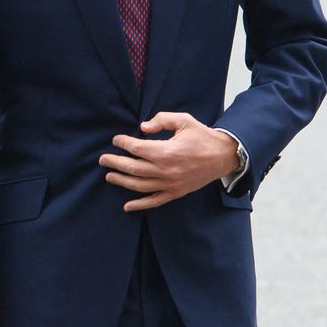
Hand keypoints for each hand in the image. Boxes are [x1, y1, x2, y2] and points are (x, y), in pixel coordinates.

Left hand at [99, 112, 241, 212]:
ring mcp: (170, 184)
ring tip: (109, 176)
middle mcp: (166, 170)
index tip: (116, 140)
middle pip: (133, 168)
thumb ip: (162, 120)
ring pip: (139, 186)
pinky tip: (127, 206)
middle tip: (103, 159)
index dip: (123, 143)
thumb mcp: (184, 121)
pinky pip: (154, 201)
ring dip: (122, 181)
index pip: (137, 149)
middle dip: (115, 163)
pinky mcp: (175, 192)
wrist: (223, 156)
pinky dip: (140, 205)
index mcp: (166, 151)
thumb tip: (143, 127)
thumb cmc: (202, 136)